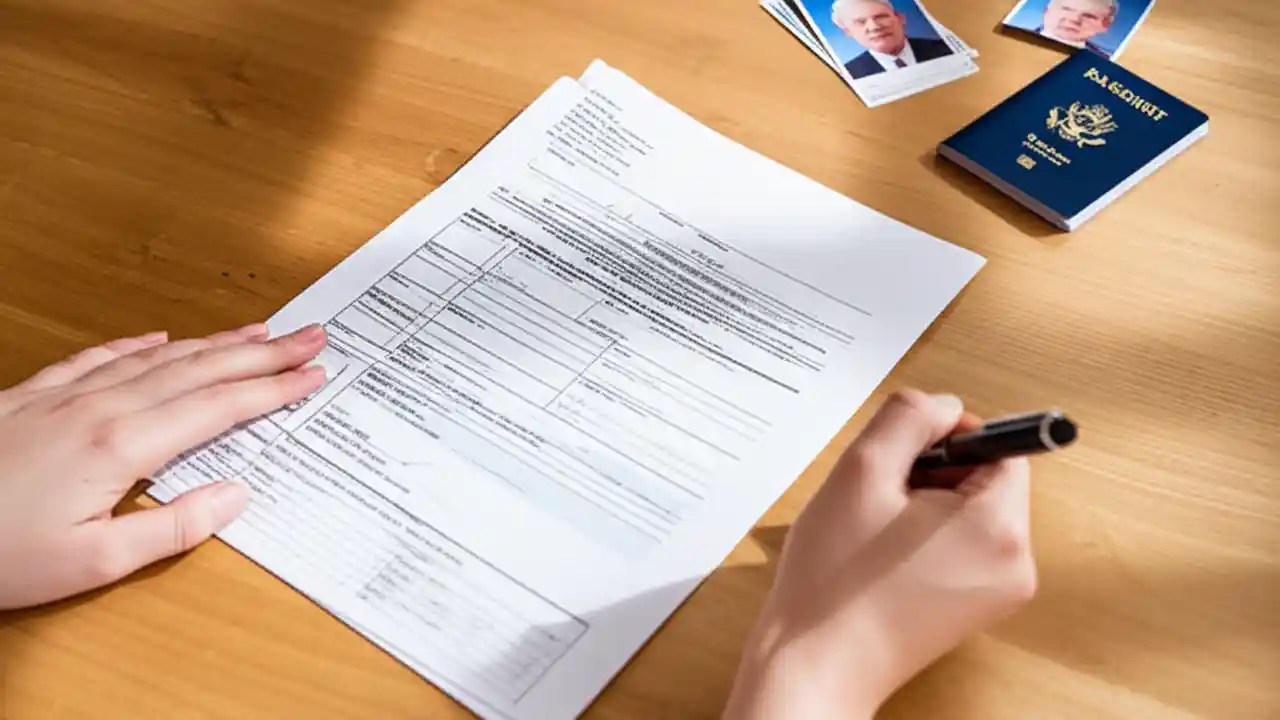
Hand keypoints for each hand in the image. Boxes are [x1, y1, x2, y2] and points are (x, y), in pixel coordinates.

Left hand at [0, 323, 326, 609]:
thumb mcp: (94, 563)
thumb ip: (172, 527)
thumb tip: (235, 495)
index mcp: (124, 446)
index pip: (219, 407)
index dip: (272, 389)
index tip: (313, 375)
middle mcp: (101, 408)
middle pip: (200, 369)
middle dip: (262, 351)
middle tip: (310, 336)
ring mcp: (65, 396)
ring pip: (158, 357)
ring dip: (214, 341)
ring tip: (258, 329)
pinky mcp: (32, 397)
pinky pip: (98, 357)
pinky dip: (137, 344)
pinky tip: (158, 337)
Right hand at [723, 390, 1036, 718]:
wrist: (816, 663)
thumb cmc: (834, 577)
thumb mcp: (863, 469)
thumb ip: (909, 417)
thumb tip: (943, 407)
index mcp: (999, 528)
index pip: (1002, 449)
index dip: (950, 437)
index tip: (901, 454)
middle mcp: (1015, 564)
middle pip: (987, 482)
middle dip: (933, 474)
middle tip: (879, 495)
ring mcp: (997, 594)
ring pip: (970, 514)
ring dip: (925, 505)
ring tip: (876, 529)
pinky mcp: (973, 610)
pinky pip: (962, 548)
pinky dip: (925, 538)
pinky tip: (882, 555)